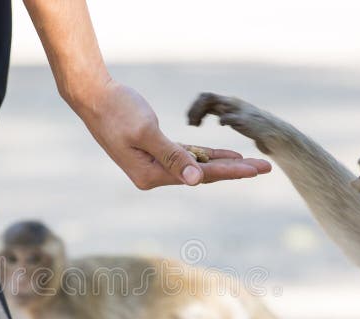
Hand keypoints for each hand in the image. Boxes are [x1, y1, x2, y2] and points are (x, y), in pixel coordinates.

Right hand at [75, 80, 270, 189]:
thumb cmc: (117, 111)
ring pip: (197, 166)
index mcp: (151, 175)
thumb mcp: (146, 132)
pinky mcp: (155, 152)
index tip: (256, 169)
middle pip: (202, 174)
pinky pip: (187, 156)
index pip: (200, 175)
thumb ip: (173, 156)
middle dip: (235, 170)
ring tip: (252, 163)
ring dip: (224, 163)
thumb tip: (196, 180)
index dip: (231, 171)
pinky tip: (226, 154)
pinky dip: (206, 155)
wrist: (93, 98)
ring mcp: (154, 165)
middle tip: (265, 167)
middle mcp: (153, 175)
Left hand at [188, 92, 285, 154]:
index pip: (205, 97)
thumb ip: (221, 111)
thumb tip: (205, 111)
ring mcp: (238, 109)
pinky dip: (221, 119)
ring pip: (213, 102)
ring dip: (200, 113)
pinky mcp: (244, 120)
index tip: (189, 121)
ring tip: (196, 125)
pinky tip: (220, 125)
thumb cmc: (252, 126)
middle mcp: (231, 102)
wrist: (274, 132)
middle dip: (194, 109)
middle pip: (206, 97)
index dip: (194, 107)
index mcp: (227, 102)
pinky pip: (227, 116)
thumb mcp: (232, 115)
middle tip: (189, 123)